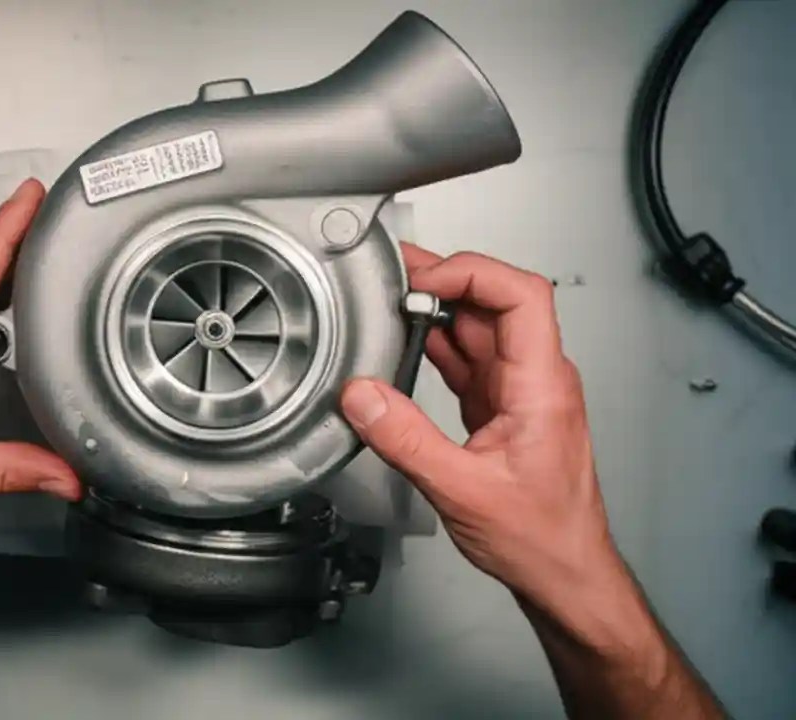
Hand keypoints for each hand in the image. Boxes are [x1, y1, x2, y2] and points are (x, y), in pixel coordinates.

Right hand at [340, 245, 631, 634]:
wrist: (565, 572)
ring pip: (479, 328)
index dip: (471, 274)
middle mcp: (537, 379)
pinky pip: (468, 358)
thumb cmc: (542, 538)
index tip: (423, 280)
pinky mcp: (501, 406)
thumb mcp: (461, 491)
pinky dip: (436, 345)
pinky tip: (406, 344)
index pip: (521, 295)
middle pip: (494, 303)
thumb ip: (405, 439)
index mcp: (542, 386)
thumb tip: (362, 396)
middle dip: (442, 283)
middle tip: (391, 279)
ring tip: (389, 305)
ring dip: (436, 312)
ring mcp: (520, 391)